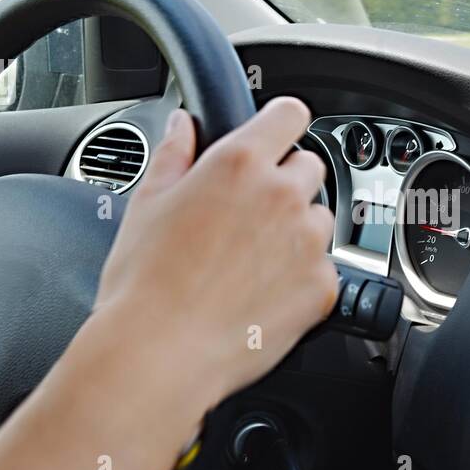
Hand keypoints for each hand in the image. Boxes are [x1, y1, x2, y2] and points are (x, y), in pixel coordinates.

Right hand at [90, 97, 337, 445]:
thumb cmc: (144, 285)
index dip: (281, 125)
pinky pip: (325, 269)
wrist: (160, 354)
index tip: (275, 139)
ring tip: (253, 263)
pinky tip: (263, 295)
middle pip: (310, 167)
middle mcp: (282, 195)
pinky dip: (303, 278)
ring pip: (320, 219)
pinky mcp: (324, 287)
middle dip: (286, 183)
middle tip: (250, 216)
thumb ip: (174, 154)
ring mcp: (309, 242)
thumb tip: (184, 125)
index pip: (290, 115)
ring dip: (298, 232)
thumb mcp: (147, 204)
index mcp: (239, 164)